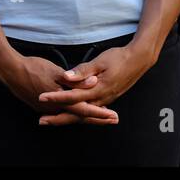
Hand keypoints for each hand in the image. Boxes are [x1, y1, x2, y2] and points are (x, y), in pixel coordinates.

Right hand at [0, 50, 118, 124]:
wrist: (10, 71)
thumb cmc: (33, 68)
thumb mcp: (55, 71)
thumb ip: (75, 79)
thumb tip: (92, 82)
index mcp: (60, 100)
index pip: (84, 109)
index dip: (99, 113)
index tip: (112, 115)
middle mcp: (55, 108)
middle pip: (80, 116)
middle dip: (97, 118)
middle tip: (112, 120)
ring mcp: (47, 109)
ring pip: (71, 115)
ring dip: (86, 116)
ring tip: (100, 116)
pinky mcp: (42, 106)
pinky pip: (62, 112)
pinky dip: (73, 112)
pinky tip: (78, 110)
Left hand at [36, 44, 153, 125]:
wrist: (138, 61)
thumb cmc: (119, 58)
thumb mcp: (100, 61)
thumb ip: (83, 71)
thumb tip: (67, 77)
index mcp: (98, 89)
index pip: (72, 96)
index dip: (56, 97)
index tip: (42, 97)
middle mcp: (100, 99)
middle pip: (76, 113)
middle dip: (58, 118)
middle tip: (41, 121)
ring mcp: (104, 101)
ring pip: (82, 115)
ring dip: (66, 118)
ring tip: (51, 120)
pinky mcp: (106, 99)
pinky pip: (89, 112)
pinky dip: (78, 115)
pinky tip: (71, 115)